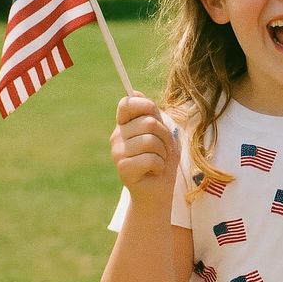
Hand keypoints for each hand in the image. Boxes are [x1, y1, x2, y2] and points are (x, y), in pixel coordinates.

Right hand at [110, 93, 178, 208]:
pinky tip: (154, 171)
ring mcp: (117, 152)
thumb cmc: (163, 159)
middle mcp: (117, 136)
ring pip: (150, 140)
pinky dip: (159, 165)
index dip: (144, 104)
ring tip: (159, 160)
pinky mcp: (123, 168)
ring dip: (164, 152)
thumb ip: (152, 114)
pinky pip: (149, 158)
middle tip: (164, 149)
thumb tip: (136, 91)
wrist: (159, 190)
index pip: (127, 103)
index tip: (154, 113)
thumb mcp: (163, 133)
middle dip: (165, 136)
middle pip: (148, 122)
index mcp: (125, 125)